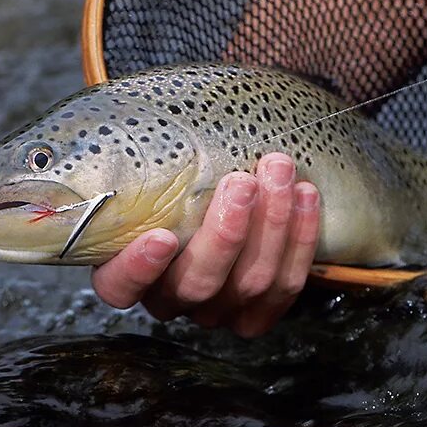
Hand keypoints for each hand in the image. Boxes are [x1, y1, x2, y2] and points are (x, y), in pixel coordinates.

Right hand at [91, 153, 320, 336]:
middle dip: (227, 233)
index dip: (139, 269)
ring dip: (272, 224)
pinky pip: (287, 285)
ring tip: (279, 171)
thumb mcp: (152, 168)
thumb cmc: (175, 176)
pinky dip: (301, 238)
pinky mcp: (261, 312)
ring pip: (250, 283)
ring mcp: (219, 311)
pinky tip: (306, 194)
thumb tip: (144, 114)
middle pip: (198, 284)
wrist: (224, 190)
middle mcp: (172, 299)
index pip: (120, 288)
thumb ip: (145, 158)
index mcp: (127, 273)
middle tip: (242, 182)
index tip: (163, 235)